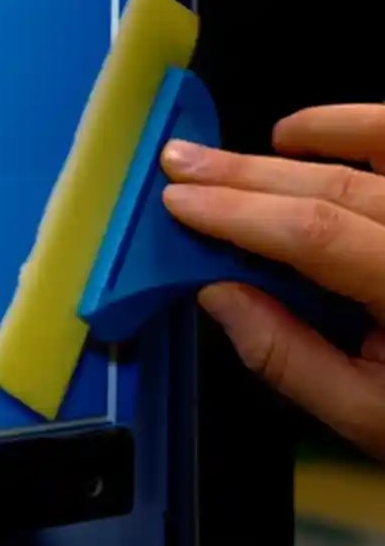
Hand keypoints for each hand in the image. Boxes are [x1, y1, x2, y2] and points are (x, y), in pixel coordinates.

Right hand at [160, 104, 384, 461]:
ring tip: (222, 153)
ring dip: (289, 150)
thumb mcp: (363, 415)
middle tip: (180, 164)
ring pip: (374, 156)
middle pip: (335, 188)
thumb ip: (287, 356)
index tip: (179, 204)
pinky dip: (357, 129)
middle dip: (244, 175)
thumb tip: (215, 293)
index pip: (317, 235)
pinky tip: (300, 134)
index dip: (240, 214)